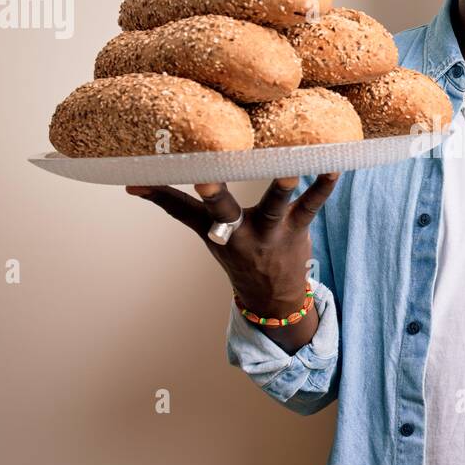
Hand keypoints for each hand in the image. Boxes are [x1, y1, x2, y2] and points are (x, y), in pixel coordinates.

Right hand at [123, 174, 339, 343]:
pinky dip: (323, 187)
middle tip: (205, 178)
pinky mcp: (297, 229)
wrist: (274, 298)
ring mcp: (269, 232)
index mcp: (211, 229)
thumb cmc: (236, 250)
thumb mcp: (203, 232)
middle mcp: (237, 231)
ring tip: (290, 168)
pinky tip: (334, 166)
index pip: (181, 209)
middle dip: (213, 196)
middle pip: (222, 211)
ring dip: (281, 189)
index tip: (139, 178)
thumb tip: (131, 182)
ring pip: (273, 208)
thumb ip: (172, 204)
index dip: (160, 194)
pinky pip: (311, 207)